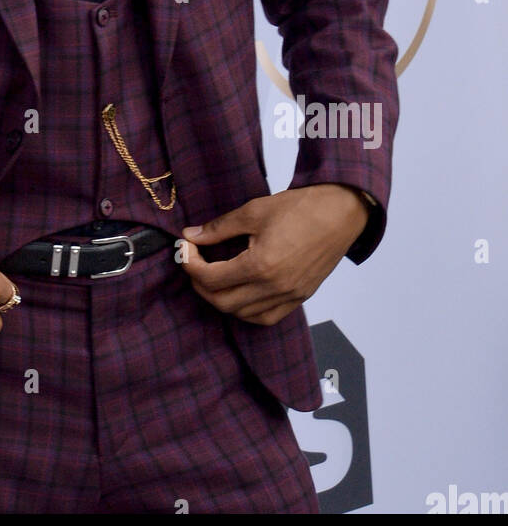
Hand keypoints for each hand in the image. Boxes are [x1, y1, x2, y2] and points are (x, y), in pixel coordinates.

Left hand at [178, 184, 369, 325]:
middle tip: (194, 263)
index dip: (190, 264)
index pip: (211, 279)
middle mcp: (275, 288)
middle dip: (200, 284)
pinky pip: (267, 317)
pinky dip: (247, 311)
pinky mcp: (300, 298)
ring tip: (214, 276)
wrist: (339, 212)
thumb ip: (219, 228)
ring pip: (243, 314)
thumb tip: (191, 235)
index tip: (186, 248)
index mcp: (261, 266)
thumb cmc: (300, 208)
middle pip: (222, 302)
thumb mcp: (253, 211)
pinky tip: (239, 293)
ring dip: (221, 299)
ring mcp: (289, 296)